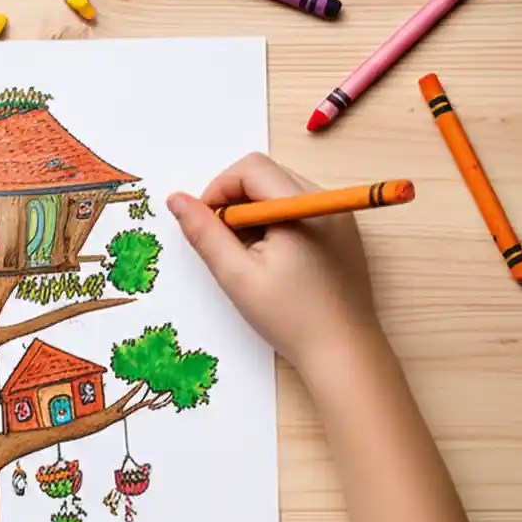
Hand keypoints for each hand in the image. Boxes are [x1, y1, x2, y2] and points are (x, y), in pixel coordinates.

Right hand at [167, 153, 381, 368]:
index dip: (218, 189)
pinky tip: (271, 260)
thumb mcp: (237, 275)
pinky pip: (300, 210)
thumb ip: (204, 232)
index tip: (205, 224)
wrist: (344, 353)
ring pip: (281, 191)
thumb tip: (177, 199)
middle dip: (235, 201)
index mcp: (302, 207)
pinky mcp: (342, 233)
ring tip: (247, 255)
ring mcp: (338, 217)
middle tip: (223, 243)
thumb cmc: (291, 317)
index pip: (251, 168)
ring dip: (254, 213)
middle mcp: (325, 202)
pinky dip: (276, 224)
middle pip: (267, 175)